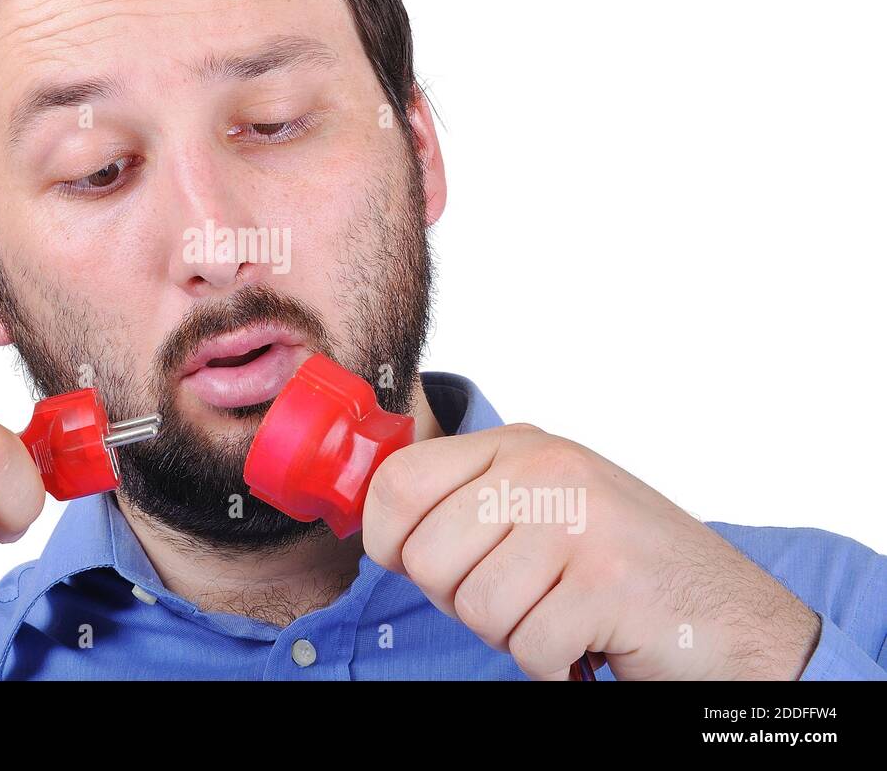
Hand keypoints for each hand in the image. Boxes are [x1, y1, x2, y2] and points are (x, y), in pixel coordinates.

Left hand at [362, 423, 819, 679]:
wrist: (731, 615)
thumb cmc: (624, 566)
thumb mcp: (540, 506)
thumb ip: (467, 502)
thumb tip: (375, 524)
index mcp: (520, 446)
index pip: (398, 481)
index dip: (387, 539)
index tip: (411, 562)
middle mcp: (548, 470)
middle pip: (427, 556)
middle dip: (461, 599)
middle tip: (520, 597)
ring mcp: (581, 520)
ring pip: (474, 607)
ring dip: (512, 632)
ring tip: (562, 610)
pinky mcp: (607, 582)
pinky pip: (526, 645)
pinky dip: (551, 659)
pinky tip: (590, 635)